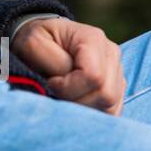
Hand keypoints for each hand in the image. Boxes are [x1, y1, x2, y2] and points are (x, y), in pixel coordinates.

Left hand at [12, 18, 126, 115]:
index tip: (50, 82)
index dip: (68, 88)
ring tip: (64, 94)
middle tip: (55, 91)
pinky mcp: (117, 86)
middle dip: (76, 101)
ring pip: (111, 106)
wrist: (42, 39)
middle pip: (106, 94)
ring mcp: (117, 70)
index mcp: (93, 39)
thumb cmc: (36, 40)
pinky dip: (92, 111)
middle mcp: (111, 53)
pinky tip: (75, 100)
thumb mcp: (32, 43)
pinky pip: (112, 111)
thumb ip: (51, 61)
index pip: (94, 77)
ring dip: (83, 108)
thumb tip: (66, 81)